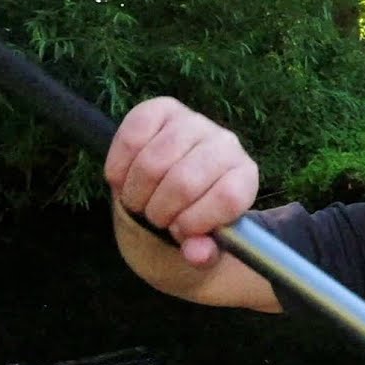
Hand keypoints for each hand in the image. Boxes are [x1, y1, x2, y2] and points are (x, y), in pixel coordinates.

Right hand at [105, 96, 258, 266]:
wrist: (173, 186)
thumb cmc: (192, 216)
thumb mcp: (203, 241)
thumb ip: (204, 253)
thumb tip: (196, 254)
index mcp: (244, 176)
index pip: (228, 198)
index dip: (196, 222)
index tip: (181, 233)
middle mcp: (226, 143)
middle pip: (184, 182)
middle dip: (160, 212)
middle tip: (155, 219)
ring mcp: (194, 122)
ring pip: (153, 163)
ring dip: (137, 194)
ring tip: (140, 202)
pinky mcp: (161, 109)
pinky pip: (131, 137)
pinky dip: (120, 168)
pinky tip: (123, 180)